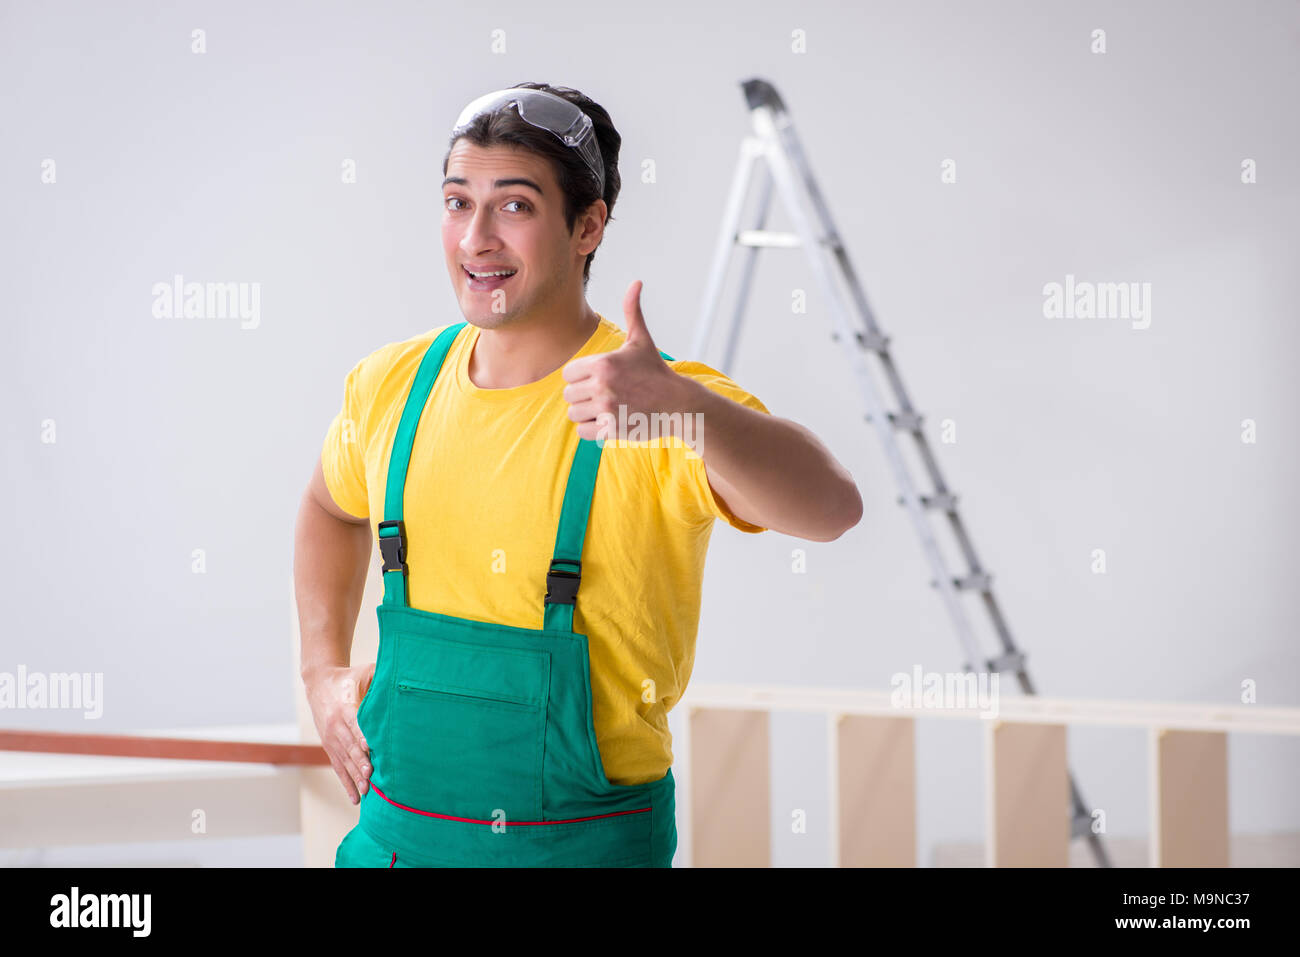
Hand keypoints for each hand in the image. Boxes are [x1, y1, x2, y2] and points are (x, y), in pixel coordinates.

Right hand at [303, 662, 374, 804]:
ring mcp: (331, 738)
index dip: (362, 736)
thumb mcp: (364, 672)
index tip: (371, 748)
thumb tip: (401, 675)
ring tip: (365, 791)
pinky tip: (356, 797)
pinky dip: (347, 782)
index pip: (355, 724)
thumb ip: (380, 676)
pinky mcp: (329, 746)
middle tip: (370, 775)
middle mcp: (336, 725)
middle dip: (360, 761)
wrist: (319, 683)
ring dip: (354, 776)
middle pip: (349, 746)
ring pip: (344, 760)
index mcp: (345, 707)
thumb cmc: (348, 678)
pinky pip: (338, 767)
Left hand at [562, 280, 681, 441]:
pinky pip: (582, 432)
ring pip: (574, 414)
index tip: (599, 378)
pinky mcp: (611, 430)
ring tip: (607, 408)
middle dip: (583, 396)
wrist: (678, 403)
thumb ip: (632, 311)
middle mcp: (602, 386)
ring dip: (587, 413)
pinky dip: (591, 429)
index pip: (568, 374)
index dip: (581, 377)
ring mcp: (606, 410)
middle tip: (604, 394)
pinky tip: (608, 421)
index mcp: (603, 364)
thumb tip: (636, 282)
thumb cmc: (656, 371)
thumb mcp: (642, 340)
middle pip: (569, 395)